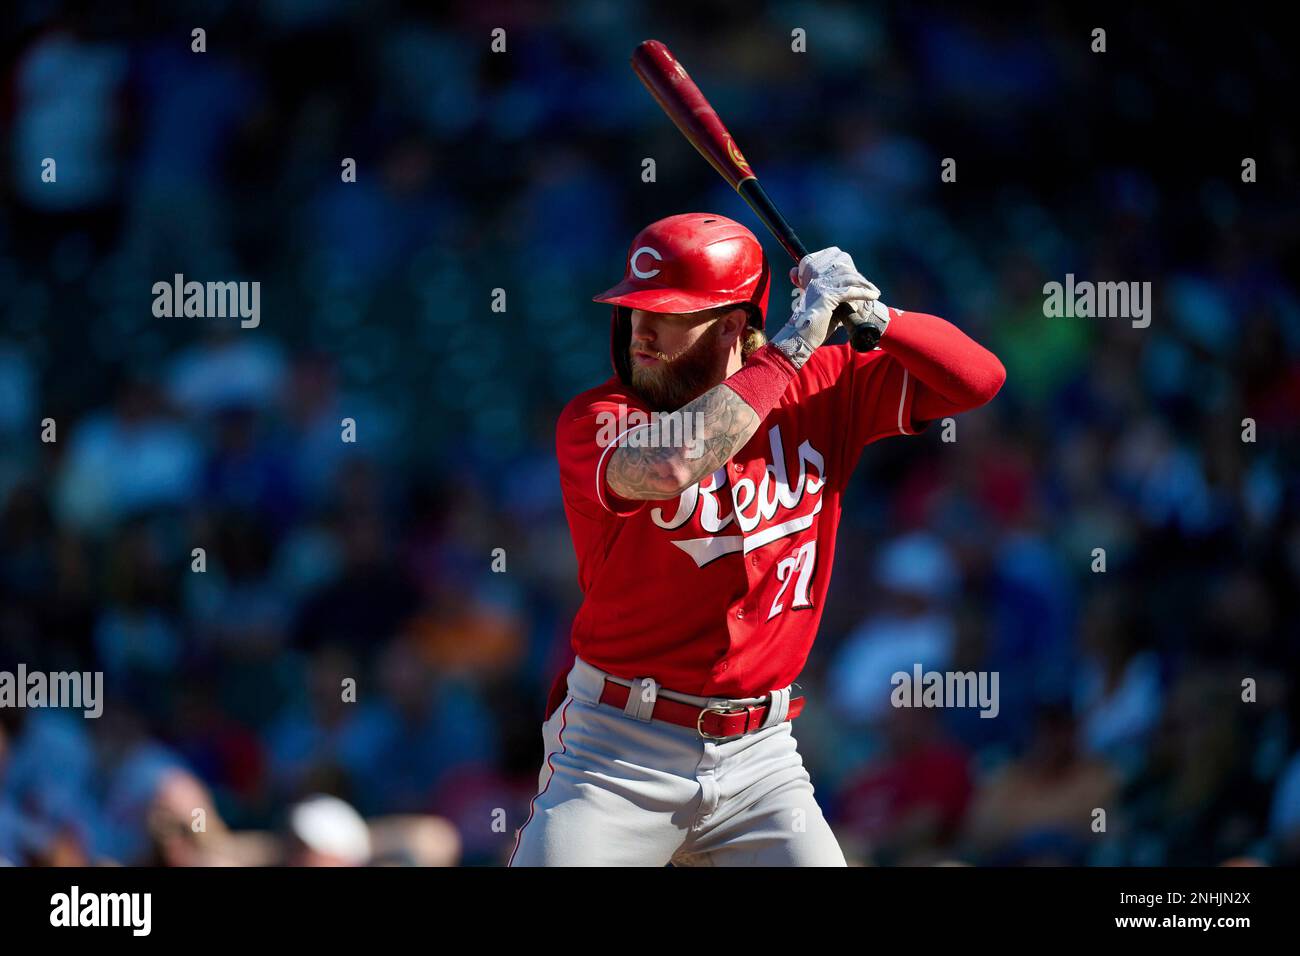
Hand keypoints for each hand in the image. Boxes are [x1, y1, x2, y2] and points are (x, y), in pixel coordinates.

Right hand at [770, 247, 881, 366]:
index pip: (837, 268)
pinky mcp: (827, 297)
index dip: (852, 273)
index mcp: (815, 282)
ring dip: (865, 285)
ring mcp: (821, 287)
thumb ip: (838, 301)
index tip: (863, 282)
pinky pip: (850, 291)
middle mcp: (817, 281)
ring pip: (849, 279)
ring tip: (875, 292)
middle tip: (872, 287)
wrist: (800, 337)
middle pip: (845, 271)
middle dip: (860, 278)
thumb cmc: (813, 327)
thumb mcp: (827, 309)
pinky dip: (864, 293)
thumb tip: (856, 300)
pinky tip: (873, 296)